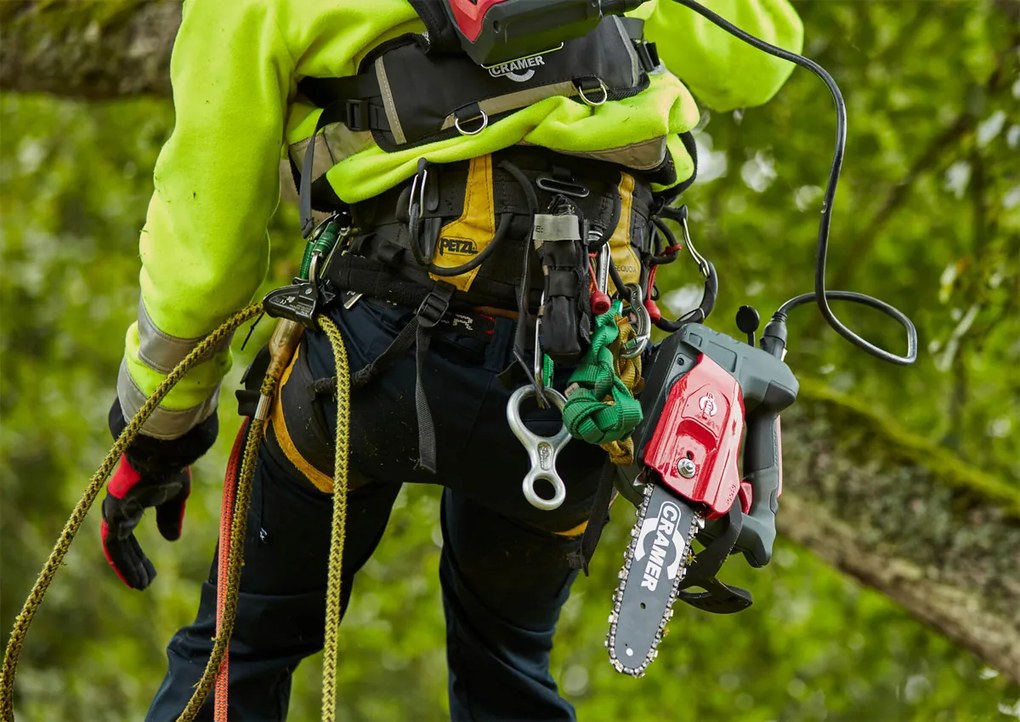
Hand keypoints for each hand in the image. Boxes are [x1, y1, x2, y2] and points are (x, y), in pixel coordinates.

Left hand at [101, 456, 190, 588]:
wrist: (162, 453)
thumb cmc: (171, 468)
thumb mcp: (175, 496)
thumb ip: (170, 517)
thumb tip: (171, 539)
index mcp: (131, 502)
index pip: (127, 535)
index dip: (135, 555)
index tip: (148, 572)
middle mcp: (118, 508)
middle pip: (121, 543)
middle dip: (133, 564)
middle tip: (144, 583)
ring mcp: (114, 510)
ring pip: (116, 546)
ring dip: (128, 568)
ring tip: (141, 586)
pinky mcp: (115, 513)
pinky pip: (115, 544)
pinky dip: (123, 562)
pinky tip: (135, 575)